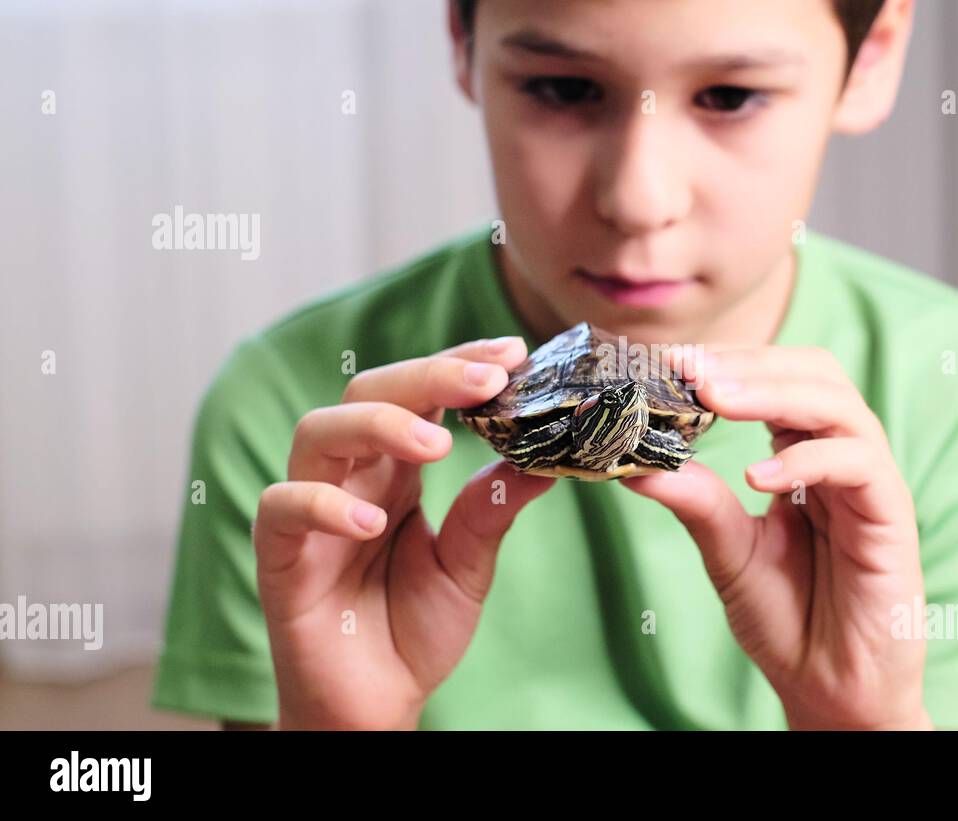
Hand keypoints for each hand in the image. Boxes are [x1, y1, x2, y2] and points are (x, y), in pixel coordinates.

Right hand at [252, 336, 553, 728]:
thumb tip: (544, 459)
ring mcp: (311, 511)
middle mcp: (351, 476)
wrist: (374, 702)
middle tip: (486, 381)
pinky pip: (282, 507)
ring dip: (378, 426)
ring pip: (318, 432)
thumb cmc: (413, 628)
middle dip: (427, 376)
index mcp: (396, 469)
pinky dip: (324, 504)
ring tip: (435, 446)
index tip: (511, 353)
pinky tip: (373, 521)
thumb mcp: (469, 566)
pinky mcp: (281, 556)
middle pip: (366, 392)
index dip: (458, 365)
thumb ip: (490, 511)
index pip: (419, 394)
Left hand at [623, 346, 930, 729]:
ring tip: (714, 399)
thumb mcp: (728, 553)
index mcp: (804, 455)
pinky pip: (860, 463)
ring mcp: (870, 482)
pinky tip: (757, 476)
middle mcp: (841, 457)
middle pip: (813, 373)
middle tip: (687, 368)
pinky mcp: (892, 515)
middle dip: (749, 363)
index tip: (668, 362)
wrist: (831, 687)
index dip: (726, 363)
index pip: (775, 380)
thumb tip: (634, 466)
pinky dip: (807, 459)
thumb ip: (696, 503)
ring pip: (838, 405)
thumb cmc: (788, 618)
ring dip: (773, 393)